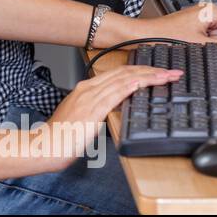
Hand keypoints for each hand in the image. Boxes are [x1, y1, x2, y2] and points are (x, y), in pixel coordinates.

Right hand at [44, 65, 182, 167]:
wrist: (45, 146)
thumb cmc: (61, 137)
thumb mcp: (83, 119)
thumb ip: (98, 109)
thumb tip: (116, 108)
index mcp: (85, 89)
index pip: (119, 74)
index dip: (142, 71)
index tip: (159, 73)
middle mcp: (88, 89)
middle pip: (125, 73)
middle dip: (151, 71)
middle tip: (171, 72)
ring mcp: (89, 98)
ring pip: (123, 81)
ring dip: (148, 77)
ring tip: (167, 77)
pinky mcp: (91, 110)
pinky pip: (113, 95)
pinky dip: (128, 86)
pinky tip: (141, 83)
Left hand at [140, 1, 216, 43]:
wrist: (147, 35)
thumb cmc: (167, 36)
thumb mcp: (201, 44)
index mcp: (212, 10)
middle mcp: (208, 10)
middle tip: (207, 47)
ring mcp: (200, 16)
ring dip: (212, 42)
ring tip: (197, 44)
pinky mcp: (194, 22)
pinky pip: (208, 34)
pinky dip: (204, 41)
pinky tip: (193, 44)